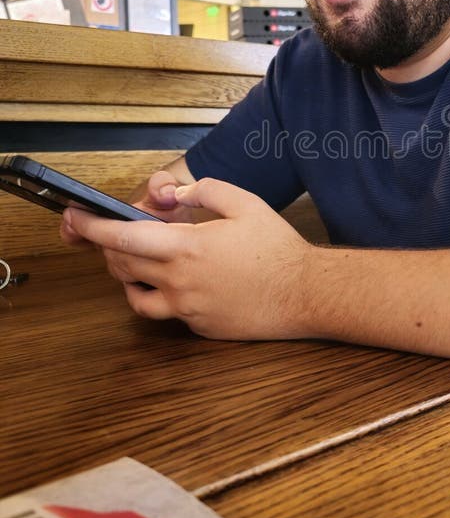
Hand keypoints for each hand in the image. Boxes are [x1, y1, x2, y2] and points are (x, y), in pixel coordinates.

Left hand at [62, 178, 313, 339]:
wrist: (305, 293)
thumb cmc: (277, 247)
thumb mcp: (244, 203)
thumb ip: (204, 191)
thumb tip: (174, 196)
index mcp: (187, 248)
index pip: (122, 238)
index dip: (93, 227)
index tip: (77, 218)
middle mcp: (179, 282)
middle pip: (122, 267)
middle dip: (112, 249)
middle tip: (123, 234)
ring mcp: (187, 309)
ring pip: (135, 296)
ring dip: (130, 276)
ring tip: (146, 261)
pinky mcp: (198, 326)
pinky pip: (165, 312)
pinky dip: (159, 295)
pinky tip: (179, 282)